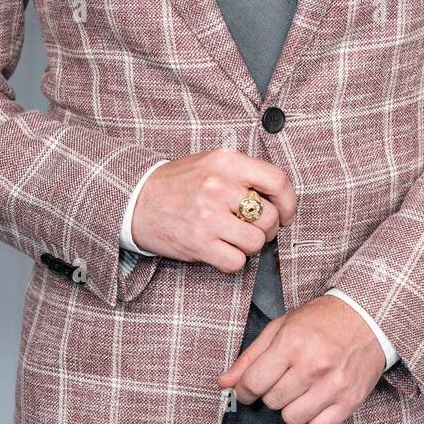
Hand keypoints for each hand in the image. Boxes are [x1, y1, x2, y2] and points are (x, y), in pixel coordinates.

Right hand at [130, 147, 296, 270]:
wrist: (135, 200)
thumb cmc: (178, 183)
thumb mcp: (211, 163)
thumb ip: (244, 174)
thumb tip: (279, 197)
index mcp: (226, 161)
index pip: (277, 181)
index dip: (288, 202)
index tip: (285, 212)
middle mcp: (219, 186)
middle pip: (269, 217)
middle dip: (268, 228)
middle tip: (254, 228)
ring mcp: (208, 215)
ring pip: (256, 242)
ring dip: (250, 246)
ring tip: (233, 238)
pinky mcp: (198, 243)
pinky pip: (236, 262)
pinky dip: (232, 261)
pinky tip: (220, 250)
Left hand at [217, 294, 386, 423]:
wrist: (367, 317)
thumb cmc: (321, 321)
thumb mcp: (281, 327)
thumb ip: (250, 357)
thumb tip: (223, 383)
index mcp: (292, 342)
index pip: (254, 382)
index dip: (245, 389)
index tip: (248, 388)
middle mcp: (313, 364)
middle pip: (272, 401)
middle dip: (271, 393)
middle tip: (283, 378)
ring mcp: (333, 385)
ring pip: (293, 418)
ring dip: (291, 407)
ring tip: (301, 388)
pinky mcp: (350, 400)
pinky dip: (313, 419)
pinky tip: (316, 399)